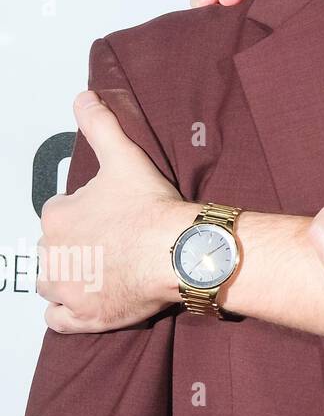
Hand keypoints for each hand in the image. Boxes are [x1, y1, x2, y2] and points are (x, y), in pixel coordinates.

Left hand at [38, 91, 192, 330]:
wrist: (180, 251)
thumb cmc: (153, 208)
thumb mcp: (125, 157)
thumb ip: (101, 125)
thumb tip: (83, 97)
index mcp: (57, 217)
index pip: (59, 214)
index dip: (86, 214)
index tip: (109, 218)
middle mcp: (52, 254)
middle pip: (54, 249)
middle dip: (77, 247)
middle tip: (114, 244)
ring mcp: (65, 288)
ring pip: (52, 282)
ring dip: (69, 278)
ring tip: (104, 270)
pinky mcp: (81, 316)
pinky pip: (57, 318)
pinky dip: (67, 312)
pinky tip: (88, 300)